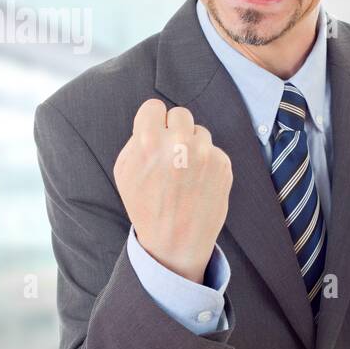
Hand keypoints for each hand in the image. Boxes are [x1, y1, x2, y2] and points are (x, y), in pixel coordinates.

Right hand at [114, 98, 232, 281]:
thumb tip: (154, 119)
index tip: (155, 133)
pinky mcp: (224, 164)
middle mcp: (180, 143)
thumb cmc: (147, 206)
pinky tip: (198, 183)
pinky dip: (208, 163)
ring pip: (200, 132)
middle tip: (170, 153)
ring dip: (193, 146)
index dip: (153, 121)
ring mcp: (205, 153)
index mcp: (149, 141)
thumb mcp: (125, 172)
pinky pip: (214, 150)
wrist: (176, 242)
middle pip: (180, 114)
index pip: (154, 107)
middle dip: (175, 130)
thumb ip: (136, 140)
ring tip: (184, 174)